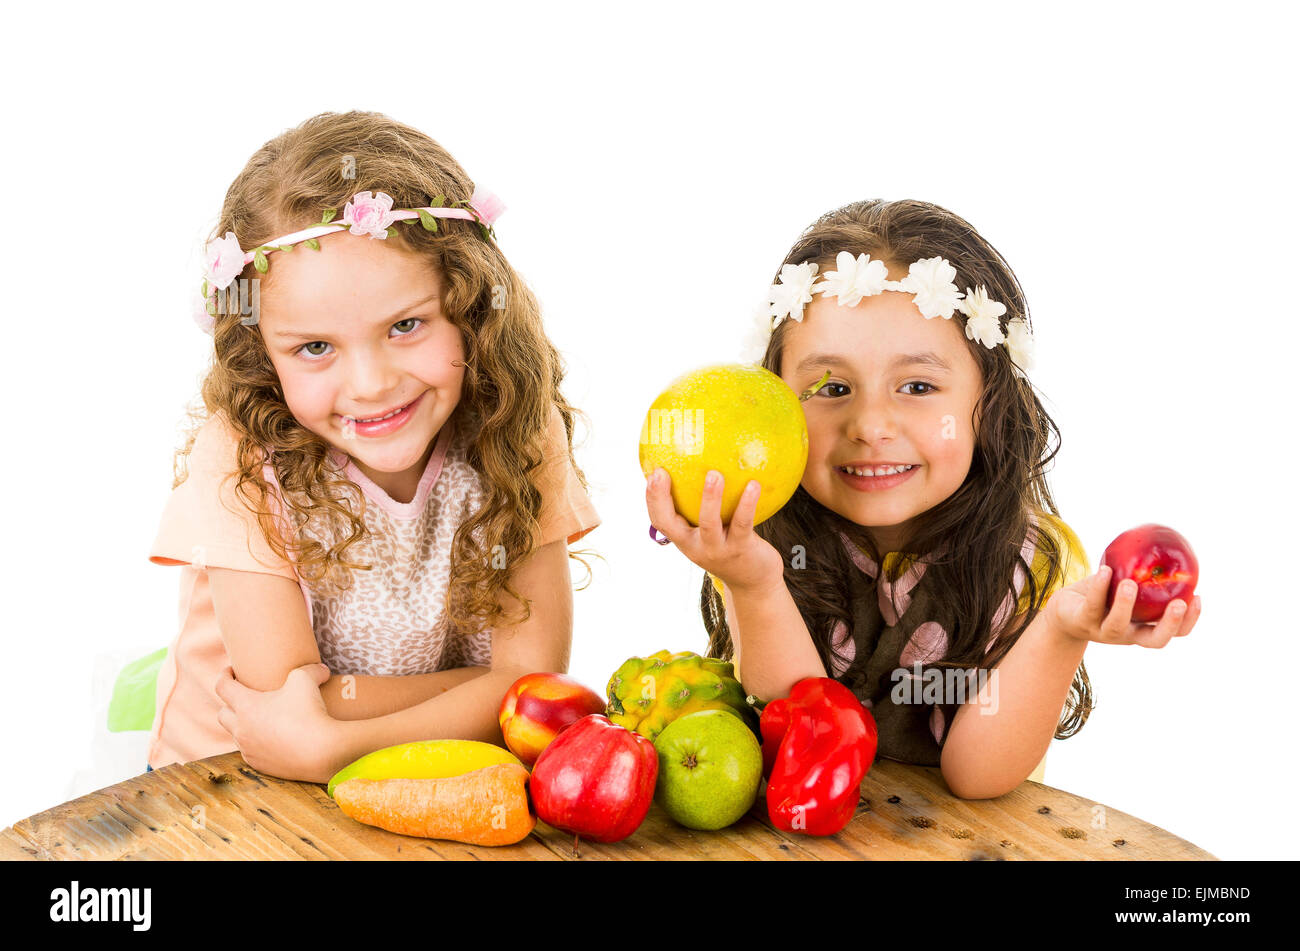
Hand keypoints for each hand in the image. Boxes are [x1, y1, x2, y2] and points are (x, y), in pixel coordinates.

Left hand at [215, 662, 339, 783]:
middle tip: (245, 697)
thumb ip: (309, 669)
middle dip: (229, 703)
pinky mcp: (259, 765)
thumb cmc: (309, 712)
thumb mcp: (306, 680)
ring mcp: (249, 749)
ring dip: (243, 725)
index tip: (232, 671)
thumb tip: (321, 668)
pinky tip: (271, 738)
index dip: (224, 675)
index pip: (222, 687)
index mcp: (246, 706)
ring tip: (259, 719)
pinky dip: (256, 743)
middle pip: (222, 714)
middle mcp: (241, 729)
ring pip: (236, 735)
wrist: (320, 752)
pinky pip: (250, 751)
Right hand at [645, 467, 784, 592]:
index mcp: (685, 540)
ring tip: (714, 474)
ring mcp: (717, 549)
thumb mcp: (713, 533)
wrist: (753, 583)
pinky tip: (753, 484)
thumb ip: (705, 509)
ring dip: (710, 498)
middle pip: (671, 524)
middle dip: (661, 499)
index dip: (651, 499)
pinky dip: (747, 503)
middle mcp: (696, 547)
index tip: (652, 473)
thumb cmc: (731, 548)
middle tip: (660, 473)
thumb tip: (705, 468)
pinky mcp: (740, 549)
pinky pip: (743, 522)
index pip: (659, 520)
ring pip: (709, 523)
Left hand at [1048, 565, 1201, 647]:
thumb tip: (1164, 544)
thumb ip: (1143, 575)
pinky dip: (1099, 587)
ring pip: (1117, 624)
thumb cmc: (1100, 595)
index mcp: (1142, 627)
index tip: (1198, 598)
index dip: (1189, 620)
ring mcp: (1103, 630)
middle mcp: (1126, 634)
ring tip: (1130, 583)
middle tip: (1179, 603)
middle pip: (1154, 640)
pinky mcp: (1081, 621)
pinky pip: (1092, 605)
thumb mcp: (1124, 586)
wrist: (1063, 611)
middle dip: (1169, 624)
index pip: (1173, 632)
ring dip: (1125, 604)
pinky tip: (1105, 570)